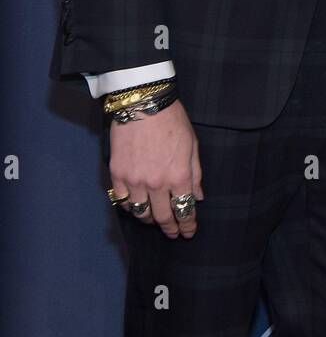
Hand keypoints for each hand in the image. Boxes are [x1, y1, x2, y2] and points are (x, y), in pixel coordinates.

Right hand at [108, 99, 203, 238]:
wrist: (143, 103)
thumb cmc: (172, 120)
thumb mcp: (192, 145)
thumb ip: (195, 173)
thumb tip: (198, 196)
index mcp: (178, 175)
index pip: (184, 209)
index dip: (187, 225)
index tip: (188, 232)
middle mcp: (156, 183)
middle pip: (162, 217)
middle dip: (170, 228)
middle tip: (173, 233)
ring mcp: (135, 180)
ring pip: (141, 213)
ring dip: (149, 220)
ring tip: (155, 220)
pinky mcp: (117, 174)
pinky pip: (123, 201)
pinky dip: (130, 207)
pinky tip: (136, 206)